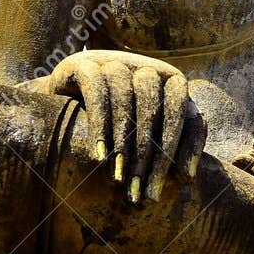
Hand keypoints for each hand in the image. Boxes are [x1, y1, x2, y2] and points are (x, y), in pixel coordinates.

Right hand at [32, 49, 205, 200]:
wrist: (64, 103)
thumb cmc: (119, 124)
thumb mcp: (150, 136)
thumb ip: (173, 148)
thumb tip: (189, 177)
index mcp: (172, 81)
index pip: (184, 115)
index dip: (179, 151)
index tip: (163, 185)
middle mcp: (147, 67)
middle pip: (153, 110)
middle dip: (146, 156)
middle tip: (138, 191)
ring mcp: (116, 61)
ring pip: (125, 101)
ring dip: (123, 144)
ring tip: (118, 179)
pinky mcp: (85, 63)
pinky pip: (97, 92)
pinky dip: (100, 126)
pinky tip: (99, 157)